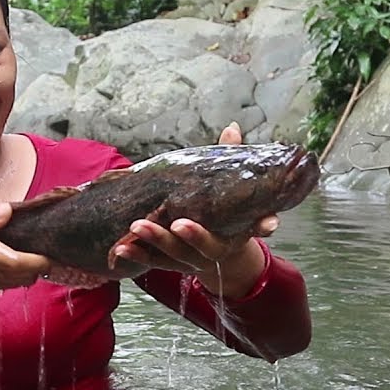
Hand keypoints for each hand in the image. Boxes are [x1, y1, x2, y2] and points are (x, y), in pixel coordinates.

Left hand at [110, 120, 275, 295]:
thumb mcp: (226, 189)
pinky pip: (151, 261)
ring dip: (155, 241)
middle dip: (191, 237)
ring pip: (173, 255)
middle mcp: (213, 251)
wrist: (210, 247)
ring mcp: (189, 259)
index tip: (269, 224)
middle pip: (204, 247)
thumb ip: (229, 159)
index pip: (251, 230)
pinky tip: (121, 248)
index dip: (260, 227)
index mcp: (235, 233)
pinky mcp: (167, 262)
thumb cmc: (219, 212)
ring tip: (137, 226)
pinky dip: (136, 255)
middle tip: (177, 224)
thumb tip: (232, 127)